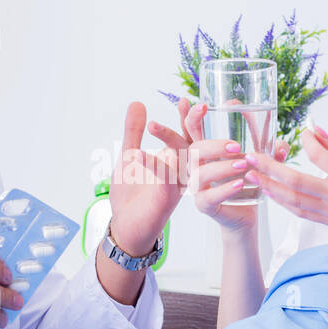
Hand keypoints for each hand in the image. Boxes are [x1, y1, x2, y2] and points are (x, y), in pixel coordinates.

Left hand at [106, 101, 187, 253]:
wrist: (126, 228)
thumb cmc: (131, 195)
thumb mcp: (129, 157)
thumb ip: (134, 131)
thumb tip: (137, 102)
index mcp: (175, 160)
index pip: (187, 134)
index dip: (188, 117)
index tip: (185, 100)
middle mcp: (181, 171)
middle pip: (196, 143)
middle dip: (198, 125)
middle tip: (201, 106)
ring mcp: (177, 184)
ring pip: (189, 159)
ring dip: (184, 142)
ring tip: (161, 125)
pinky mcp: (167, 196)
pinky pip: (163, 176)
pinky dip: (152, 163)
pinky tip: (137, 153)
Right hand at [152, 99, 286, 232]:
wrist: (246, 213)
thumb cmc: (248, 181)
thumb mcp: (258, 160)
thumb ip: (268, 150)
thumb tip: (282, 145)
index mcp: (206, 150)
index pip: (192, 129)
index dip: (191, 116)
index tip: (203, 105)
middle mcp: (197, 166)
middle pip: (194, 149)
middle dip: (214, 145)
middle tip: (237, 146)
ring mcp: (198, 186)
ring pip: (201, 173)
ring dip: (223, 167)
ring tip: (243, 166)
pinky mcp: (204, 205)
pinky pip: (208, 197)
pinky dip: (225, 190)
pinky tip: (240, 184)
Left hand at [243, 124, 327, 238]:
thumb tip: (313, 132)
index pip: (318, 155)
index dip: (306, 141)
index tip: (300, 133)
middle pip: (295, 182)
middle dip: (268, 169)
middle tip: (249, 157)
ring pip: (292, 200)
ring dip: (268, 187)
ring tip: (250, 175)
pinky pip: (299, 211)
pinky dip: (282, 201)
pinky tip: (270, 191)